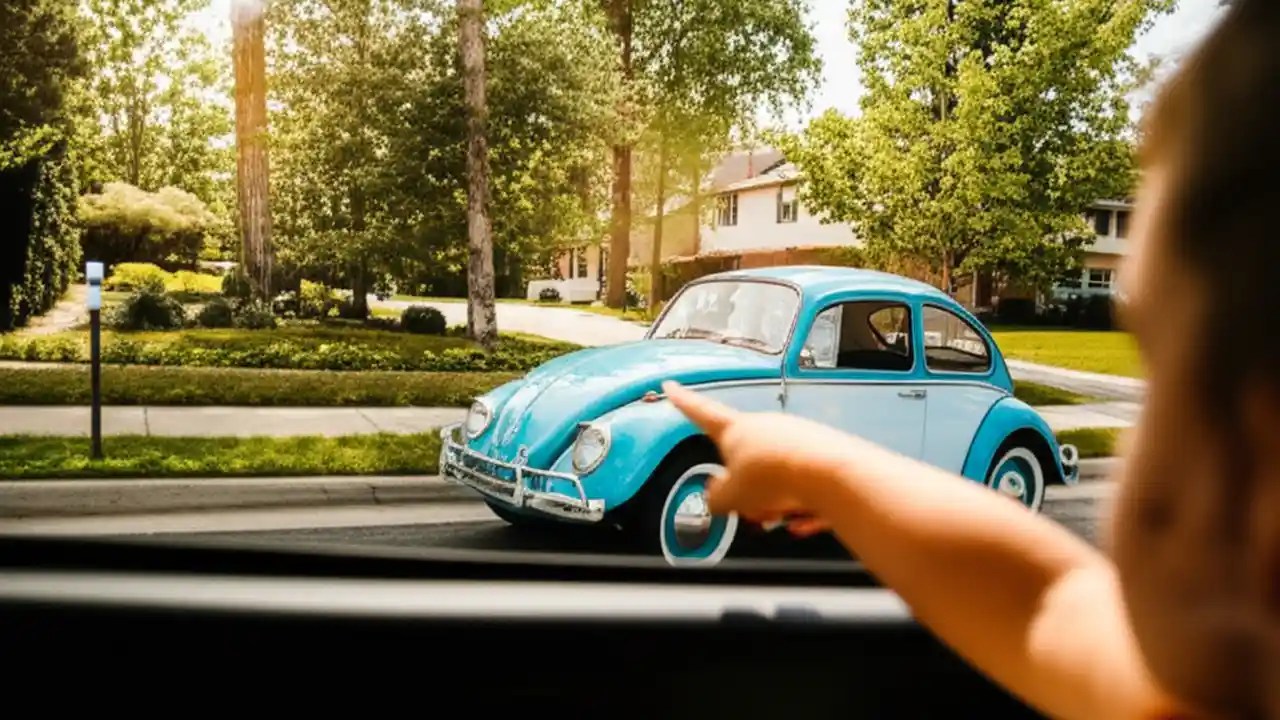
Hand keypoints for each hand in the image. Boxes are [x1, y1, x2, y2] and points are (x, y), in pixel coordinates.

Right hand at [662, 380, 863, 530]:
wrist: (832, 475)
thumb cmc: (775, 479)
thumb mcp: (730, 497)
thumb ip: (716, 497)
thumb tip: (716, 495)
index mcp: (735, 430)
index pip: (702, 412)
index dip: (684, 402)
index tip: (672, 387)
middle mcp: (766, 427)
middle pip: (746, 460)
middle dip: (748, 488)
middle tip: (753, 508)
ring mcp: (796, 437)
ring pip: (778, 476)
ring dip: (777, 500)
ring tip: (784, 515)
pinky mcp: (823, 452)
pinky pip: (806, 484)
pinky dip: (803, 504)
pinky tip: (807, 519)